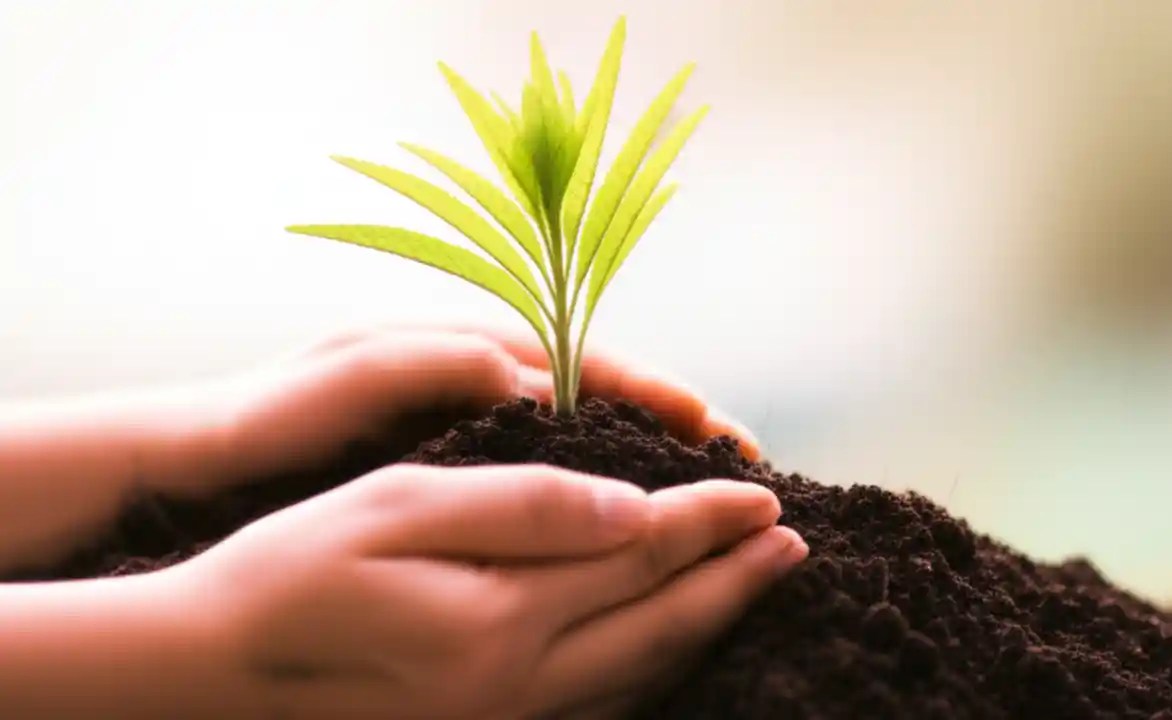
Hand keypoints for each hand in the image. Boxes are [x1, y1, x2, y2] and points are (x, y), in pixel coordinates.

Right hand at [170, 463, 805, 718]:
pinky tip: (669, 653)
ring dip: (706, 626)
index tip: (761, 493)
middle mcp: (520, 683)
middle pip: (660, 624)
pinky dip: (654, 673)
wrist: (211, 673)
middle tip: (791, 540)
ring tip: (753, 587)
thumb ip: (522, 507)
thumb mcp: (398, 507)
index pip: (640, 557)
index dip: (709, 522)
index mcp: (503, 616)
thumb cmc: (292, 571)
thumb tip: (630, 506)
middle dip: (732, 579)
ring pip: (643, 674)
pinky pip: (603, 709)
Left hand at [176, 325, 758, 496]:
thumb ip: (454, 368)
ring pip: (583, 443)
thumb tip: (547, 386)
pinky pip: (546, 476)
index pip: (590, 364)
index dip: (658, 395)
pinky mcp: (454, 465)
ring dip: (646, 466)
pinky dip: (594, 496)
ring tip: (705, 502)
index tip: (717, 430)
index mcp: (471, 348)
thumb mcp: (366, 373)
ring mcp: (473, 424)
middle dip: (674, 431)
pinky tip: (621, 530)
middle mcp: (484, 379)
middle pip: (603, 399)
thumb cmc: (281, 408)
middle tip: (741, 470)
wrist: (207, 449)